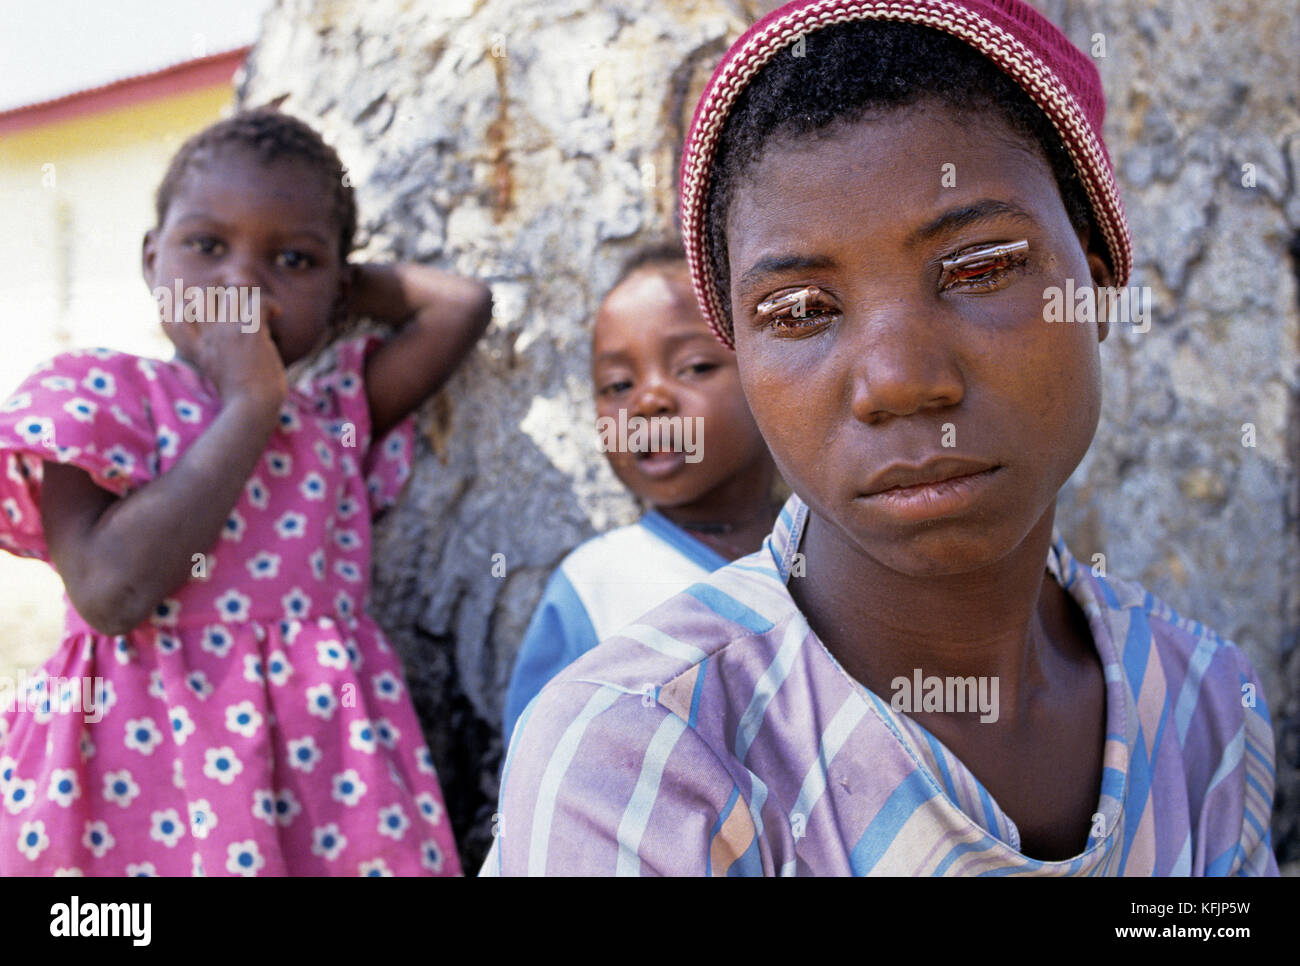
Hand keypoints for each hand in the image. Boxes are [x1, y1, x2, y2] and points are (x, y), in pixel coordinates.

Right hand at [184, 294, 287, 408]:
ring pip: (233, 294)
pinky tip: (277, 313)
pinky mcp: (249, 332)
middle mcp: (209, 337)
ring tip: (263, 311)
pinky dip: (270, 303)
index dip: (185, 305)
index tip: (204, 308)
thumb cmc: (242, 400)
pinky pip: (258, 301)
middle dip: (222, 294)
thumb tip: (239, 346)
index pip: (176, 317)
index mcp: (199, 350)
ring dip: (251, 298)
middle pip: (202, 296)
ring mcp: (227, 332)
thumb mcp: (220, 378)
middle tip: (242, 306)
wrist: (251, 410)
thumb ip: (219, 359)